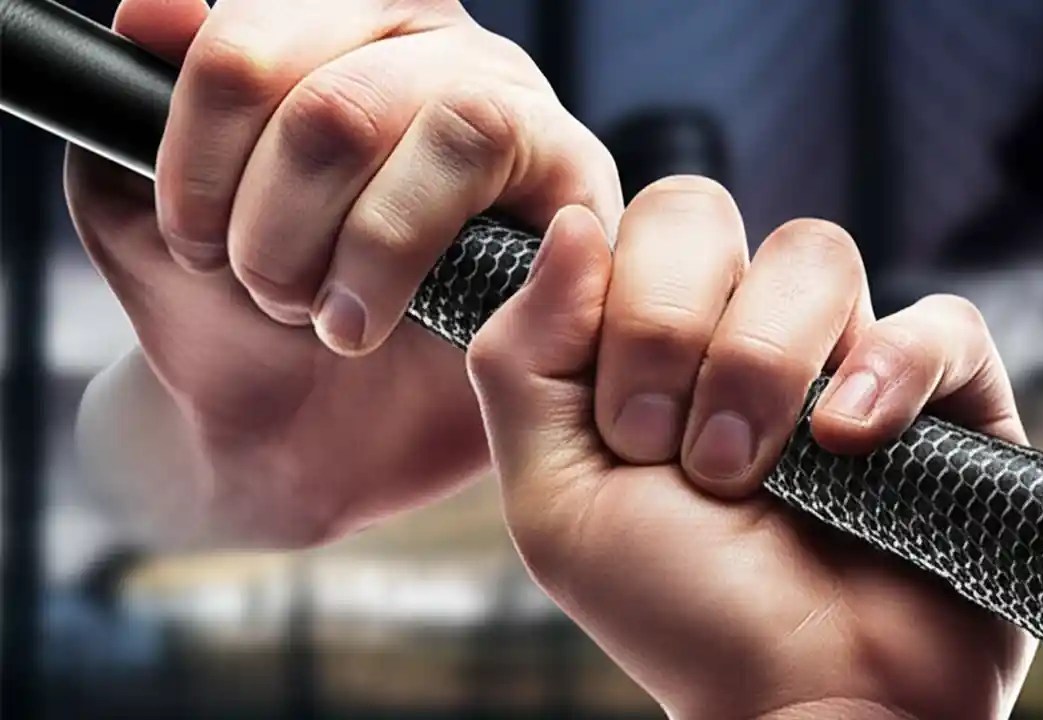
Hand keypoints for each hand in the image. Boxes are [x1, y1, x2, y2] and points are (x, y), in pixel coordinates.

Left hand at [65, 0, 620, 545]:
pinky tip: (407, 320)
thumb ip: (132, 102)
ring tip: (342, 319)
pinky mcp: (574, 181)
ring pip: (449, 126)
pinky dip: (434, 263)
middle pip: (334, 110)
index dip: (198, 165)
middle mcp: (424, 45)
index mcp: (322, 28)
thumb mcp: (143, 211)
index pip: (244, 47)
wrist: (304, 439)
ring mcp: (510, 105)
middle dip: (281, 235)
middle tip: (274, 296)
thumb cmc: (234, 316)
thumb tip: (160, 7)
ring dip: (367, 256)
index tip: (193, 239)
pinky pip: (525, 181)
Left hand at [466, 177, 1035, 718]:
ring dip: (765, 367)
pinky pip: (943, 321)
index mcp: (657, 339)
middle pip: (704, 213)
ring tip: (759, 476)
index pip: (630, 227)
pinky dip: (893, 370)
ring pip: (815, 253)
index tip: (628, 432)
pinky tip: (851, 443)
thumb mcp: (556, 496)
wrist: (801, 700)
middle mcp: (750, 329)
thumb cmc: (678, 609)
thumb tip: (573, 221)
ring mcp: (850, 355)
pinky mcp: (951, 396)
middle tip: (677, 451)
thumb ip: (524, 359)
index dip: (621, 310)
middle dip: (672, 329)